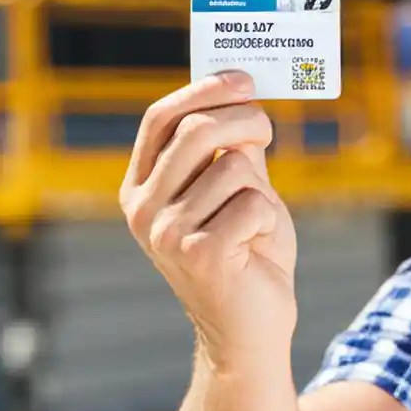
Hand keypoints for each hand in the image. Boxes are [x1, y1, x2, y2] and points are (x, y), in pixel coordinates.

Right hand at [120, 71, 297, 365]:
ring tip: (256, 224)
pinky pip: (253, 204)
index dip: (202, 89)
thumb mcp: (238, 193)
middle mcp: (143, 210)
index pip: (160, 120)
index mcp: (141, 189)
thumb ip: (233, 149)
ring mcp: (167, 234)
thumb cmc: (247, 257)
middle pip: (197, 131)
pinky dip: (269, 219)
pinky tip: (256, 249)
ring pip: (234, 168)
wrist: (252, 332)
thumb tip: (242, 94)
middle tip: (268, 128)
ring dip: (261, 189)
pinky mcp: (200, 255)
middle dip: (245, 120)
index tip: (243, 78)